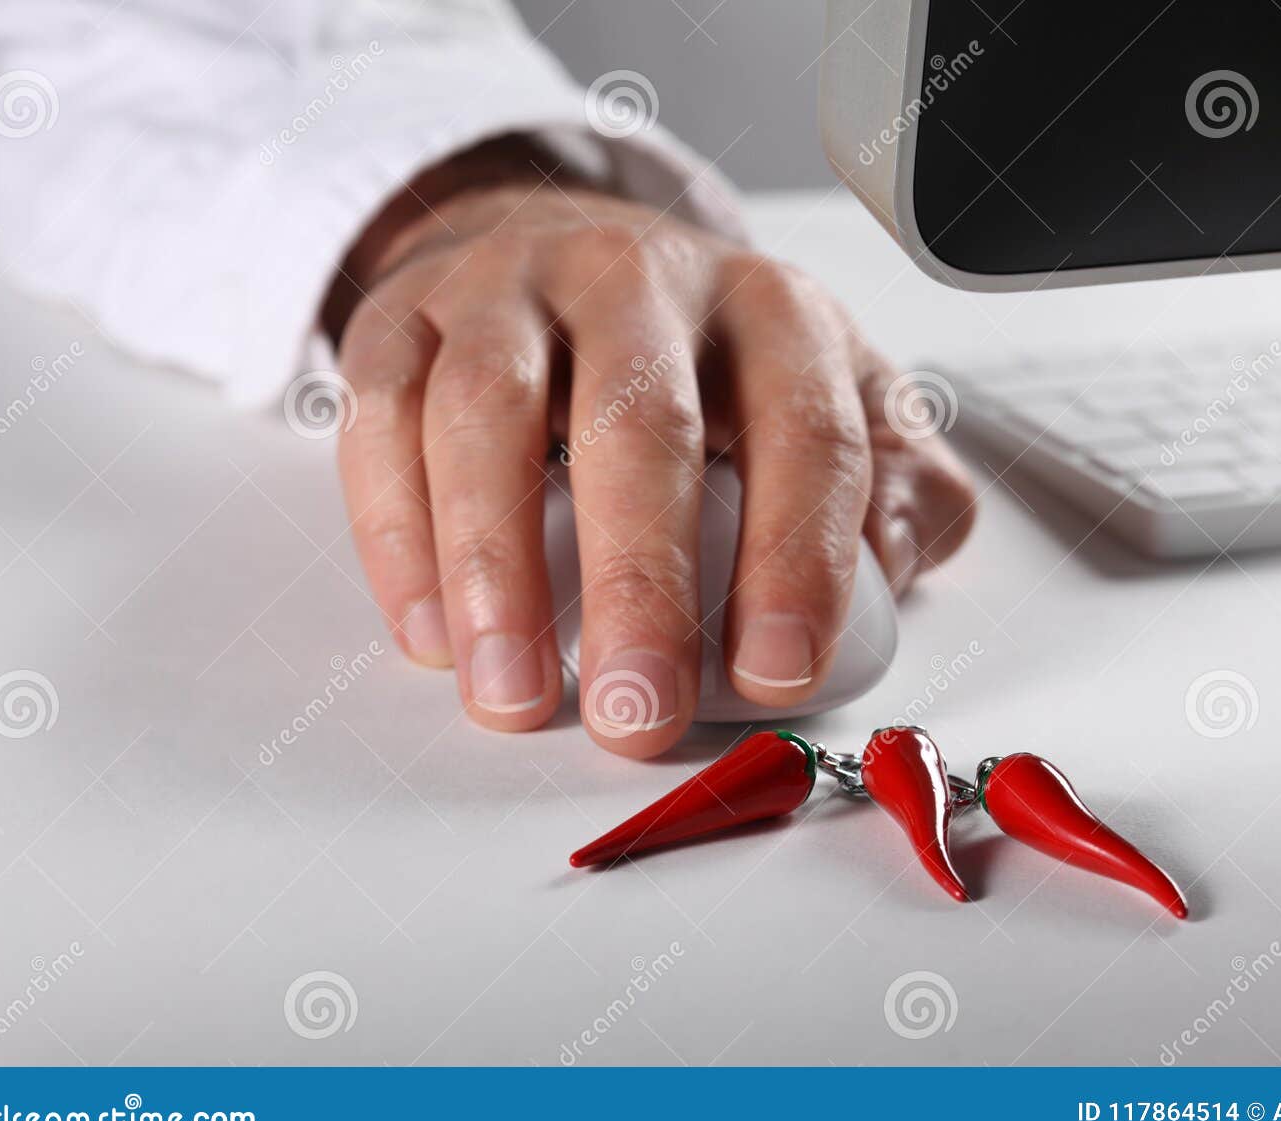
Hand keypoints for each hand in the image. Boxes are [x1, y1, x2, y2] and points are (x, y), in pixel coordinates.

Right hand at [326, 139, 976, 756]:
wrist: (565, 248)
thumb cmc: (710, 362)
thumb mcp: (838, 400)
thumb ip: (896, 490)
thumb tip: (887, 573)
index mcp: (770, 312)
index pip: (804, 433)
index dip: (796, 558)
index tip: (777, 674)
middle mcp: (640, 279)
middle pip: (639, 424)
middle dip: (639, 583)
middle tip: (635, 712)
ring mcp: (512, 289)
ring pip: (489, 411)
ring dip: (496, 566)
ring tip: (512, 694)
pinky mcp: (406, 317)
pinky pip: (384, 417)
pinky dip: (398, 535)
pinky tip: (431, 636)